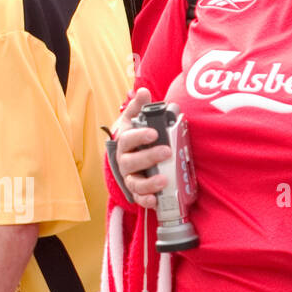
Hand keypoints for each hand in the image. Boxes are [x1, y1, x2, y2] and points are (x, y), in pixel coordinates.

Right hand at [112, 88, 170, 209]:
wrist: (127, 159)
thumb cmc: (133, 139)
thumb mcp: (133, 122)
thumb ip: (138, 107)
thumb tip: (144, 91)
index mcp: (124, 143)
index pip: (127, 138)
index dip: (139, 136)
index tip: (154, 133)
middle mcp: (125, 161)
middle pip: (131, 161)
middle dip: (149, 157)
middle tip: (167, 151)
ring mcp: (131, 177)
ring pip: (135, 182)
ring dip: (149, 182)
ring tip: (164, 179)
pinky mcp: (138, 191)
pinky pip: (139, 198)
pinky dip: (146, 200)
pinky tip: (156, 199)